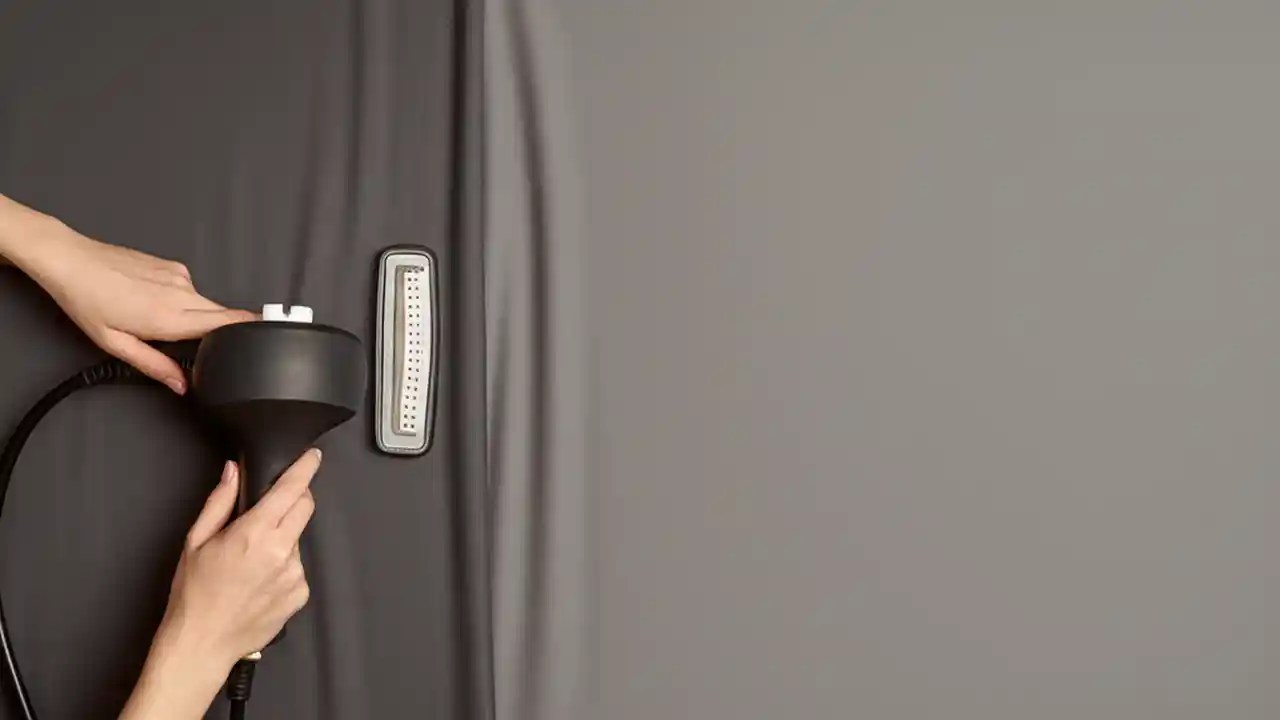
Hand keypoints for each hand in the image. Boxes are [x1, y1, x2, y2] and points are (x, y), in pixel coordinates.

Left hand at [0, 195, 252, 392]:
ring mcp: (179, 276)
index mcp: (168, 317)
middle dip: (218, 330)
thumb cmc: (86, 300)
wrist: (70, 260)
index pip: (227, 323)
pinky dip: (179, 298)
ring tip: (154, 315)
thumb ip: (154, 366)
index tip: (267, 336)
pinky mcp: (173, 265)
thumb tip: (180, 384)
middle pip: (222, 315)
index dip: (250, 331)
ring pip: (205, 302)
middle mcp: (181, 293)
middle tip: (197, 340)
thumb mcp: (114, 344)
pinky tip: (150, 297)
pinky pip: (190, 288)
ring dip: (192, 314)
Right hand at [119, 452, 318, 718]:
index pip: (292, 489)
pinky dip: (283, 566)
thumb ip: (220, 501)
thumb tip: (233, 471)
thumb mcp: (196, 541)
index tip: (312, 456)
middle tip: (269, 510)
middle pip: (305, 508)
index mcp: (255, 533)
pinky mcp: (301, 593)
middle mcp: (281, 551)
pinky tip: (259, 581)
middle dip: (293, 500)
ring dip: (282, 539)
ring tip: (251, 562)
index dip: (305, 468)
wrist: (202, 643)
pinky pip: (297, 567)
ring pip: (298, 539)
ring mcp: (295, 574)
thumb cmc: (194, 594)